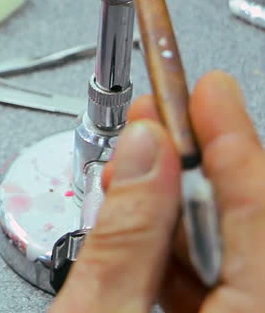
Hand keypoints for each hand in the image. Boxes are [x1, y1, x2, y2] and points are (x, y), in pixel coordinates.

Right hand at [51, 70, 264, 311]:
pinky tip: (138, 221)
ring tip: (131, 167)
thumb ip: (124, 235)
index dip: (231, 140)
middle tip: (158, 122)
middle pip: (246, 223)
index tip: (210, 90)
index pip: (259, 210)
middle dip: (193, 166)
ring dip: (175, 206)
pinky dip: (172, 249)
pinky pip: (214, 285)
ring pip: (228, 251)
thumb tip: (143, 152)